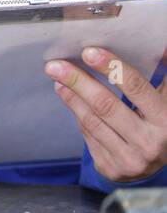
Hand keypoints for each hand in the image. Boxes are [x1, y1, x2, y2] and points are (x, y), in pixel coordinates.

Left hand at [47, 47, 166, 182]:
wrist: (163, 161)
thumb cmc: (162, 121)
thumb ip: (164, 73)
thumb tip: (161, 43)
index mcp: (166, 120)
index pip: (136, 88)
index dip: (111, 68)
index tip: (88, 51)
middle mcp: (150, 143)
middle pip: (105, 105)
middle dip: (78, 82)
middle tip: (55, 65)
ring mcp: (130, 160)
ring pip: (91, 121)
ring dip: (71, 96)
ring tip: (58, 77)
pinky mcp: (112, 169)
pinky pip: (88, 135)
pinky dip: (76, 113)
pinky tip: (68, 97)